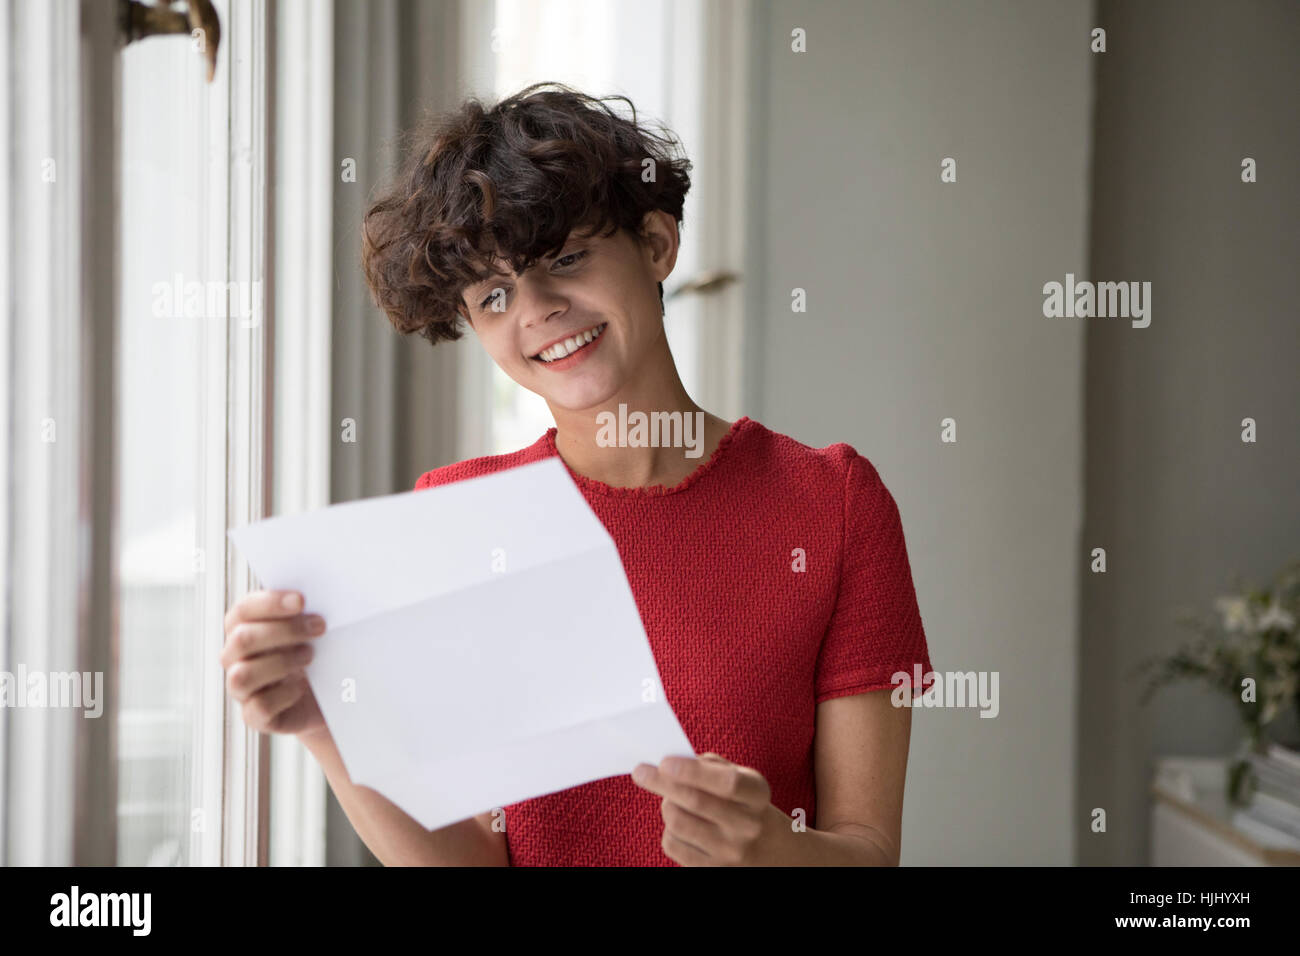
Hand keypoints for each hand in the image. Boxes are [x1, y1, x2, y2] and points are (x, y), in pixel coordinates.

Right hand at [221, 589, 327, 738]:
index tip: (302, 600)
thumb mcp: (311, 627)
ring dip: (281, 662)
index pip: (243, 610)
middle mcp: (235, 657)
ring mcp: (242, 688)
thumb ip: (304, 610)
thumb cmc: (318, 651)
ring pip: (242, 675)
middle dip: (284, 631)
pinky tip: (302, 688)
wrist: (330, 694)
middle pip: (243, 639)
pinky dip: (284, 695)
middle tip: (320, 626)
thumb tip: (321, 594)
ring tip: (310, 655)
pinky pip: (259, 706)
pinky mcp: (255, 715)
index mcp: (243, 627)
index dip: (270, 603)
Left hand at [631, 752, 781, 865]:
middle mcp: (748, 826)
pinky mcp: (712, 869)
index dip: (692, 772)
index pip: (727, 783)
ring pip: (678, 822)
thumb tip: (671, 764)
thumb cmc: (744, 804)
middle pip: (695, 802)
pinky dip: (668, 829)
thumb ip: (711, 766)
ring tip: (672, 800)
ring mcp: (731, 852)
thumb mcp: (742, 778)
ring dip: (666, 805)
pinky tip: (681, 824)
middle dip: (662, 783)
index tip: (664, 762)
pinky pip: (672, 845)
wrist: (769, 850)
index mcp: (757, 795)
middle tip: (641, 771)